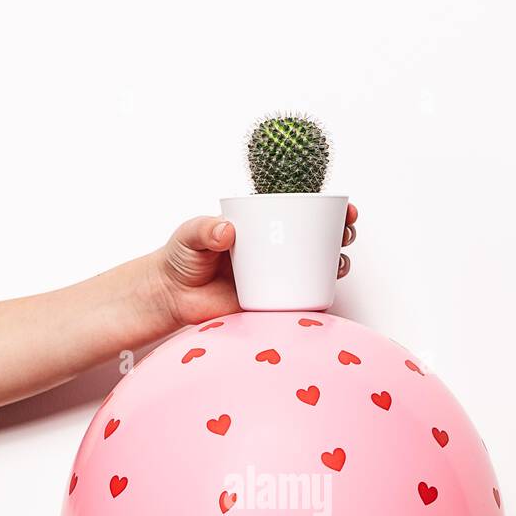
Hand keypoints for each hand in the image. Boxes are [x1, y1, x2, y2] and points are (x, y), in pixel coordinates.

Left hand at [152, 205, 358, 329]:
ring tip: (339, 263)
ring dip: (336, 265)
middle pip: (317, 241)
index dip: (328, 210)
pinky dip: (317, 298)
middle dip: (341, 236)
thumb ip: (205, 229)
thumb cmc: (181, 258)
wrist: (171, 296)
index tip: (343, 209)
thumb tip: (227, 230)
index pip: (300, 213)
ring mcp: (274, 278)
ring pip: (316, 270)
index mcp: (260, 228)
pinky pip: (299, 302)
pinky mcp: (270, 305)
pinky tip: (326, 293)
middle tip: (344, 236)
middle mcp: (273, 252)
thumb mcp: (190, 234)